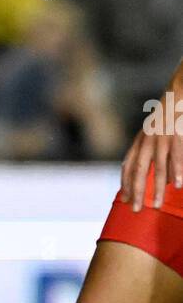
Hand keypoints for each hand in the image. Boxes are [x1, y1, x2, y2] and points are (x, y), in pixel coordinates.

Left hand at [120, 71, 182, 211]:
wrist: (179, 92)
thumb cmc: (169, 116)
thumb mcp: (155, 133)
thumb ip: (154, 154)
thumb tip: (161, 177)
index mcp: (140, 140)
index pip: (128, 165)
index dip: (125, 183)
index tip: (125, 200)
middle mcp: (147, 140)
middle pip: (138, 171)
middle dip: (136, 192)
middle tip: (135, 210)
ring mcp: (162, 138)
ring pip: (157, 169)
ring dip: (156, 189)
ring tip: (156, 205)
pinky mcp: (177, 135)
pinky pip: (177, 157)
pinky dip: (178, 171)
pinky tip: (178, 185)